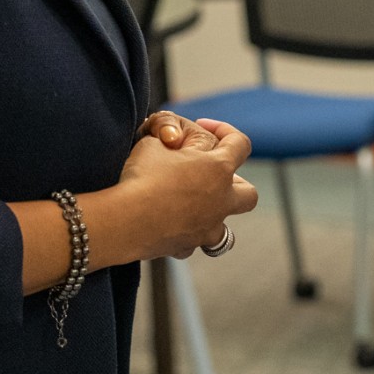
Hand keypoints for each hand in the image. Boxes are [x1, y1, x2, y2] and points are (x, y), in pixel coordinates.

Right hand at [117, 118, 256, 259]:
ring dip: (214, 217)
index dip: (225, 130)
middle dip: (237, 184)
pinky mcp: (188, 247)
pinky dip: (187, 236)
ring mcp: (208, 228)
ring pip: (226, 229)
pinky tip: (170, 227)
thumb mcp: (154, 142)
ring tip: (195, 208)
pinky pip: (195, 243)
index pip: (241, 144)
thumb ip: (170, 138)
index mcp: (219, 169)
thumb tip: (172, 138)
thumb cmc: (142, 176)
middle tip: (213, 178)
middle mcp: (222, 200)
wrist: (125, 220)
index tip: (204, 126)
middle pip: (249, 194)